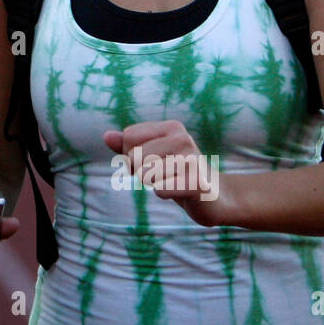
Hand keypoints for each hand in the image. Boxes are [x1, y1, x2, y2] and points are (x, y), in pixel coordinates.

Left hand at [104, 121, 231, 226]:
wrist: (217, 197)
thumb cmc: (178, 174)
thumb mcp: (153, 156)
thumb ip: (128, 146)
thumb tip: (106, 136)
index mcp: (172, 127)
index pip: (128, 137)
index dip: (132, 155)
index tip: (154, 162)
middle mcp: (183, 138)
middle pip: (134, 156)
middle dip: (141, 172)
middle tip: (165, 176)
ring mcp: (192, 159)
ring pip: (144, 174)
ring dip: (154, 184)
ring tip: (173, 183)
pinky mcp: (197, 182)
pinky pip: (159, 189)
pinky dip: (164, 194)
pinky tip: (180, 192)